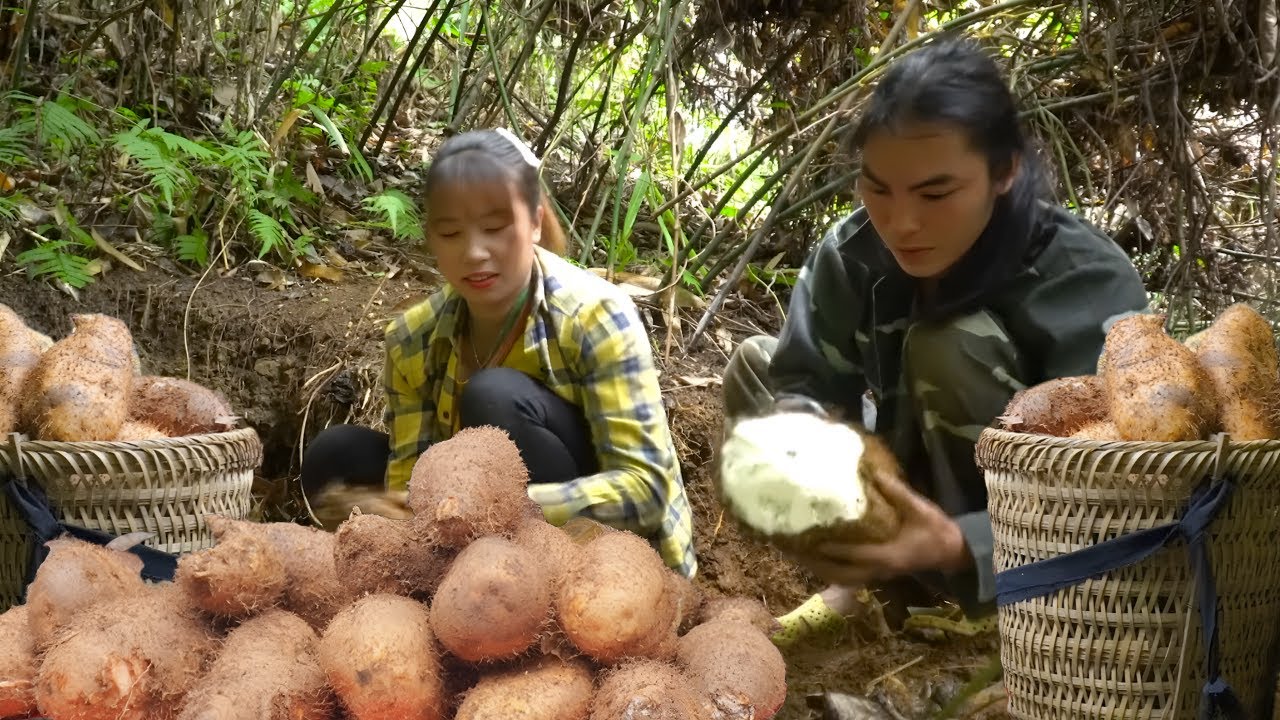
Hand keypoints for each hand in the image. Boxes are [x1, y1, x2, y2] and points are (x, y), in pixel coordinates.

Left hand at [788, 469, 971, 586]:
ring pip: (842, 579)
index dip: (828, 547)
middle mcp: (878, 569)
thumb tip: (873, 473)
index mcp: (887, 555)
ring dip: (821, 569)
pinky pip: (850, 577)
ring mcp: (878, 575)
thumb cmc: (936, 529)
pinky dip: (833, 570)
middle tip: (792, 551)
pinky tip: (819, 560)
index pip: (851, 553)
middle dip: (815, 564)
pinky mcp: (879, 574)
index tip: (806, 538)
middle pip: (839, 573)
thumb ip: (896, 492)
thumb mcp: (919, 507)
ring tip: (798, 555)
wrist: (953, 552)